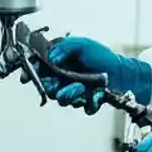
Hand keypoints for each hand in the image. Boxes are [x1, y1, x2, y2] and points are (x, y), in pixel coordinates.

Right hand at [35, 37, 151, 113]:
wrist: (124, 73)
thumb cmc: (103, 57)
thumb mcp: (83, 44)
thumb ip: (65, 47)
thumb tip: (52, 57)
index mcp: (60, 63)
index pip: (38, 69)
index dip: (30, 73)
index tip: (27, 77)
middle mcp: (64, 78)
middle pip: (46, 87)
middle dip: (51, 86)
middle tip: (56, 83)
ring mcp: (75, 91)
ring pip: (62, 99)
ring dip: (70, 94)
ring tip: (80, 87)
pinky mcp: (87, 102)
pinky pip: (83, 107)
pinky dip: (90, 102)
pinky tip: (96, 94)